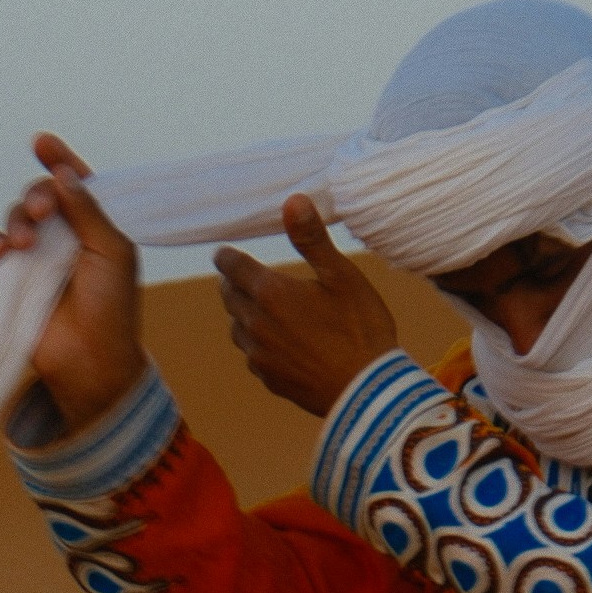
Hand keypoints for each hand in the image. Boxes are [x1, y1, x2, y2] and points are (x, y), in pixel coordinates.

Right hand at [0, 134, 146, 432]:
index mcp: (97, 226)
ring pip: (16, 218)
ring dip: (16, 220)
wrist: (90, 358)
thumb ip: (88, 211)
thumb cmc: (113, 306)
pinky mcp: (14, 279)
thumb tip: (65, 174)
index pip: (76, 184)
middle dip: (36, 196)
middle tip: (42, 212)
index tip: (41, 142)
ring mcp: (40, 257)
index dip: (59, 160)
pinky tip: (1, 252)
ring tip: (23, 243)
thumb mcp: (111, 251)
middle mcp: (67, 237)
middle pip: (41, 195)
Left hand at [214, 197, 400, 415]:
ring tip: (257, 309)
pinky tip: (275, 343)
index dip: (226, 257)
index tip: (223, 253)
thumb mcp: (342, 277)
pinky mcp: (269, 379)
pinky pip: (252, 355)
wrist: (368, 392)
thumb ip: (312, 240)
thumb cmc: (361, 329)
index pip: (232, 267)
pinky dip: (256, 343)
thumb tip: (293, 200)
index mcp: (271, 293)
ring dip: (242, 314)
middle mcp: (256, 324)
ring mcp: (260, 355)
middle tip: (239, 276)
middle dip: (232, 283)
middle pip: (229, 297)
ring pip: (237, 328)